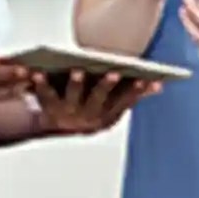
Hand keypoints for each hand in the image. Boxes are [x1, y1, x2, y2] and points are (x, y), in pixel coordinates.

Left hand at [30, 72, 159, 135]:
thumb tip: (159, 85)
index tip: (143, 79)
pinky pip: (45, 96)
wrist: (59, 127)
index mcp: (107, 116)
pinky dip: (41, 85)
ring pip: (73, 98)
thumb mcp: (114, 105)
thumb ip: (134, 94)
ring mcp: (69, 114)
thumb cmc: (93, 109)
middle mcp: (89, 117)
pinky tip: (40, 72)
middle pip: (99, 100)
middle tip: (113, 73)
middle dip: (106, 87)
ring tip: (78, 70)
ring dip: (76, 85)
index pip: (124, 102)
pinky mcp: (49, 109)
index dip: (135, 92)